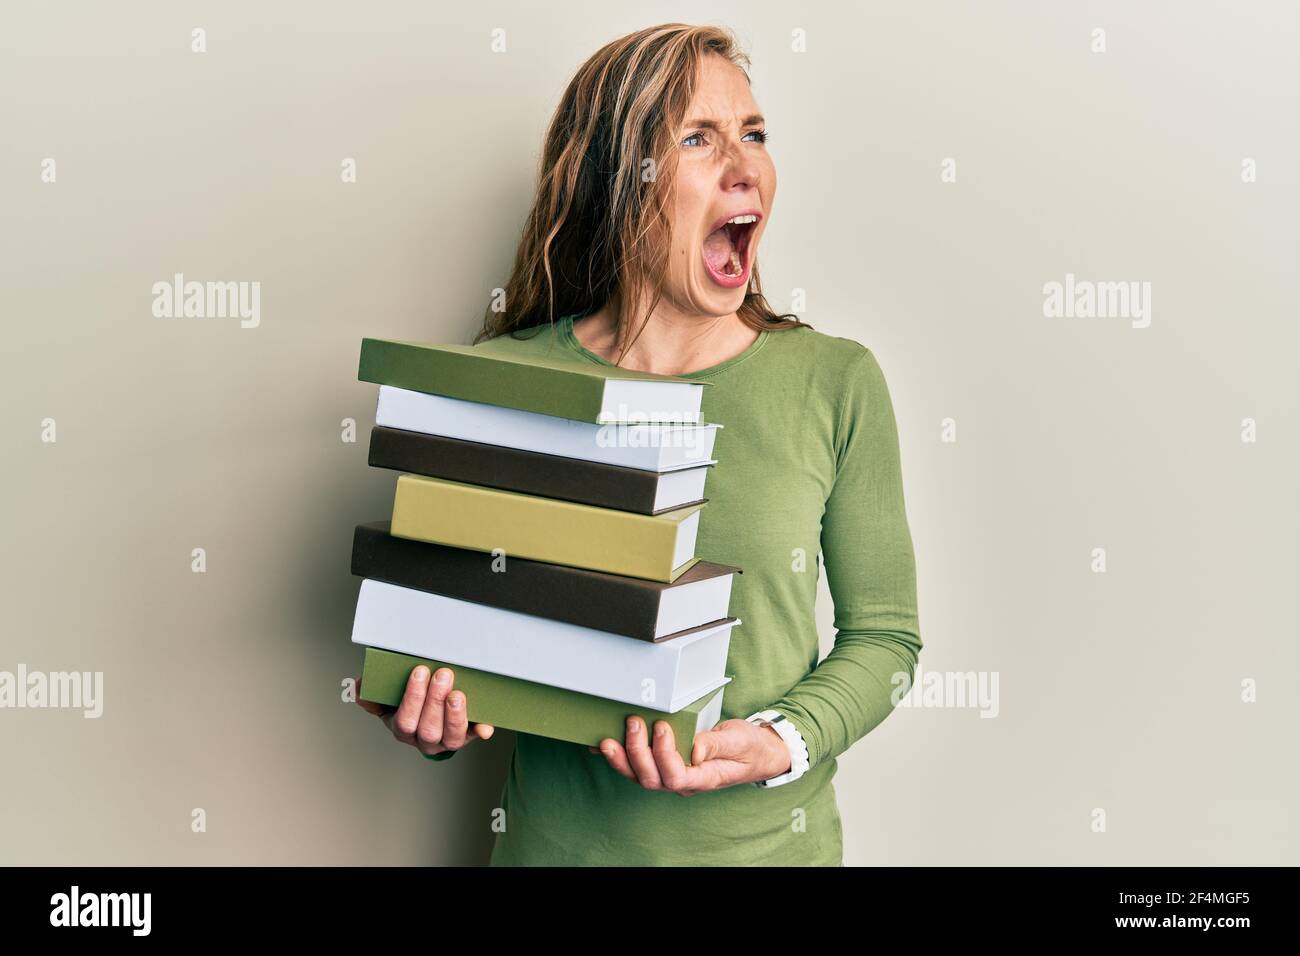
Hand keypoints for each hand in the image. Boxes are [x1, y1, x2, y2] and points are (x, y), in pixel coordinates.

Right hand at [356, 665, 494, 756]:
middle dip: (435, 701)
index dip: (413, 698)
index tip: (419, 671)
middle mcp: (424, 740)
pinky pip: (475, 736)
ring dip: (455, 715)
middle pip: (428, 729)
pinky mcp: (467, 736)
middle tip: (443, 675)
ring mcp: (446, 740)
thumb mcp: (387, 699)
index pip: (405, 720)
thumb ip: (372, 694)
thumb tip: (359, 687)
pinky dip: (481, 730)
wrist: (430, 716)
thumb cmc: (408, 702)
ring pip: (451, 737)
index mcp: (402, 728)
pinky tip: (485, 726)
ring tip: (458, 694)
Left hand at [589, 716, 790, 794]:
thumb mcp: (739, 742)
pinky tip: (602, 747)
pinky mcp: (664, 765)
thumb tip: (693, 747)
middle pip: (652, 778)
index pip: (676, 777)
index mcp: (704, 778)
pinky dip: (618, 758)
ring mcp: (671, 775)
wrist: (753, 753)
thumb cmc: (748, 748)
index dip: (664, 755)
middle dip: (638, 752)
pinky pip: (637, 767)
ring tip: (608, 739)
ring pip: (639, 776)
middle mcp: (684, 781)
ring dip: (622, 759)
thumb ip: (716, 745)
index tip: (662, 728)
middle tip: (634, 722)